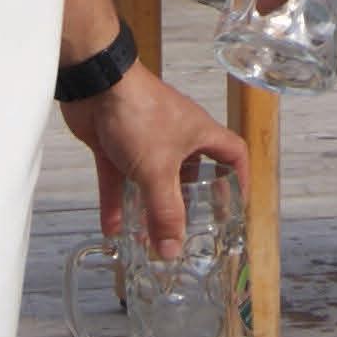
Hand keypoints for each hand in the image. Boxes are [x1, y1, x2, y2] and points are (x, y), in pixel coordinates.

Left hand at [63, 68, 246, 258]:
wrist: (96, 84)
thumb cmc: (140, 115)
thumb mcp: (158, 170)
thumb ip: (166, 212)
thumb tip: (172, 251)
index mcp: (200, 134)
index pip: (233, 153)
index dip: (239, 177)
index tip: (236, 204)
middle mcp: (176, 136)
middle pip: (190, 173)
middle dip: (185, 203)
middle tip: (183, 232)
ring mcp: (144, 139)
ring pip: (151, 180)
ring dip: (147, 208)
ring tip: (144, 239)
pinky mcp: (115, 143)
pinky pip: (119, 179)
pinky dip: (117, 202)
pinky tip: (112, 229)